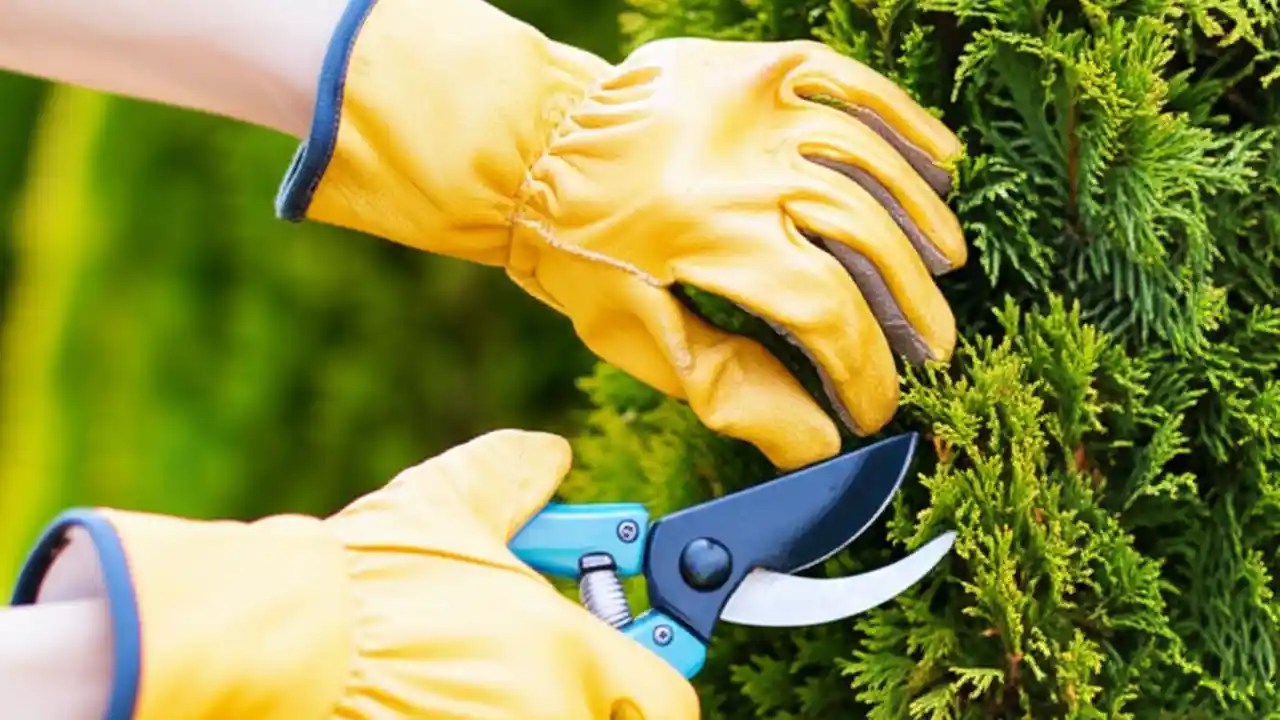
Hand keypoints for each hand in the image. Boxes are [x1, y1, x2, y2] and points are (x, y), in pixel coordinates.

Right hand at [12, 430, 698, 719]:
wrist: (279, 636)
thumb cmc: (368, 573)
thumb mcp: (451, 499)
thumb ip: (517, 473)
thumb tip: (550, 455)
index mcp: (567, 658)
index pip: (669, 698)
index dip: (660, 669)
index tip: (642, 648)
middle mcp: (547, 717)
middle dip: (601, 691)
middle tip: (564, 658)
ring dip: (538, 696)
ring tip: (482, 663)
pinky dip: (489, 706)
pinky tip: (446, 684)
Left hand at [278, 0, 967, 469]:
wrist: (537, 149)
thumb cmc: (583, 254)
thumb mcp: (637, 336)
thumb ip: (733, 390)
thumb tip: (819, 447)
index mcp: (706, 237)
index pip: (824, 313)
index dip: (864, 373)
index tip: (876, 409)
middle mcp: (743, 166)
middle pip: (865, 240)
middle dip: (909, 310)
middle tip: (931, 352)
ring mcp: (758, 105)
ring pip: (874, 164)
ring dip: (922, 223)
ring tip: (944, 269)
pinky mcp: (763, 66)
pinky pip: (856, 88)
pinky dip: (907, 126)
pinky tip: (940, 167)